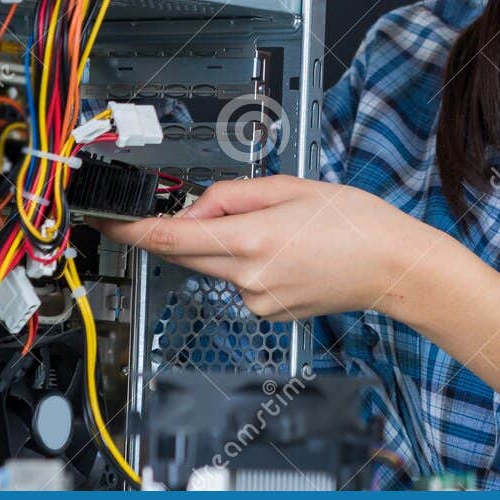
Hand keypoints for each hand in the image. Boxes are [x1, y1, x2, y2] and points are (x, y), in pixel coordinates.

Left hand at [89, 176, 438, 319]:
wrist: (392, 266)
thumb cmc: (354, 222)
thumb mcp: (290, 186)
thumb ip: (232, 194)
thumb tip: (195, 208)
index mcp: (252, 239)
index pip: (171, 237)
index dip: (131, 229)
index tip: (107, 219)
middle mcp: (248, 277)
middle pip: (184, 254)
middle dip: (179, 229)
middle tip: (198, 206)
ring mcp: (257, 301)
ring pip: (212, 266)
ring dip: (221, 245)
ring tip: (273, 227)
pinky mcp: (267, 313)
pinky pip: (237, 282)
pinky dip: (244, 264)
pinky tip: (283, 252)